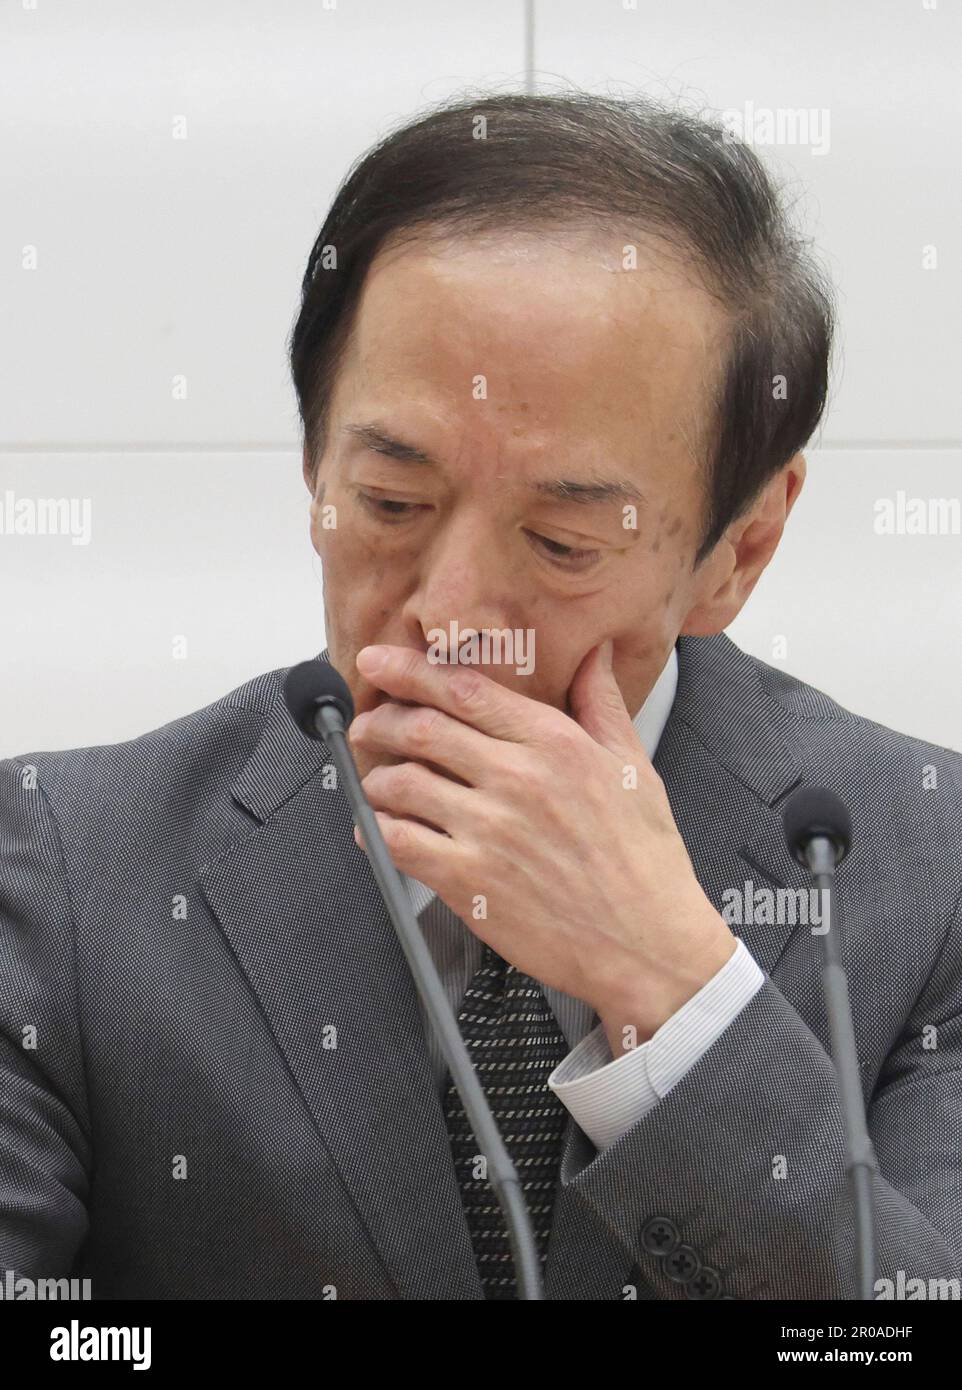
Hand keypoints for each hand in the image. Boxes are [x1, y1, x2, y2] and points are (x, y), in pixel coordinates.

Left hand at [349, 641, 734, 1049]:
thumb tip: (593, 653)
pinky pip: (399, 842)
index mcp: (555, 744)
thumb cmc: (643, 861)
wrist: (647, 944)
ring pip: (402, 783)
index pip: (465, 690)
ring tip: (376, 780)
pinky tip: (375, 828)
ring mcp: (489, 830)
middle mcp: (517, 779)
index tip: (380, 661)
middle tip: (368, 724)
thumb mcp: (633, 767)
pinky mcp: (469, 880)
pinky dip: (376, 829)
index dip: (410, 671)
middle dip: (382, 721)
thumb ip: (600, 703)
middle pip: (422, 729)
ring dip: (377, 777)